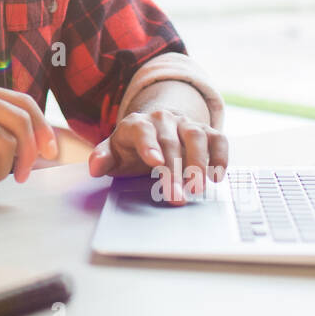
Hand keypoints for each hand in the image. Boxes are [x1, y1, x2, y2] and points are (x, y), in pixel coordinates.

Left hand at [88, 107, 228, 203]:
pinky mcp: (206, 131)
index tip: (155, 163)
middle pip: (170, 141)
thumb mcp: (114, 153)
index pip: (142, 130)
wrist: (155, 130)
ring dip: (199, 162)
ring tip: (198, 187)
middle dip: (174, 169)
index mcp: (137, 124)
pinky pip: (217, 138)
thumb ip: (102, 159)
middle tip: (176, 196)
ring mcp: (186, 123)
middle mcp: (163, 119)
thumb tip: (94, 168)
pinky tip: (217, 176)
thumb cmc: (132, 148)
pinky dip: (220, 155)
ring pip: (196, 136)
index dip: (149, 145)